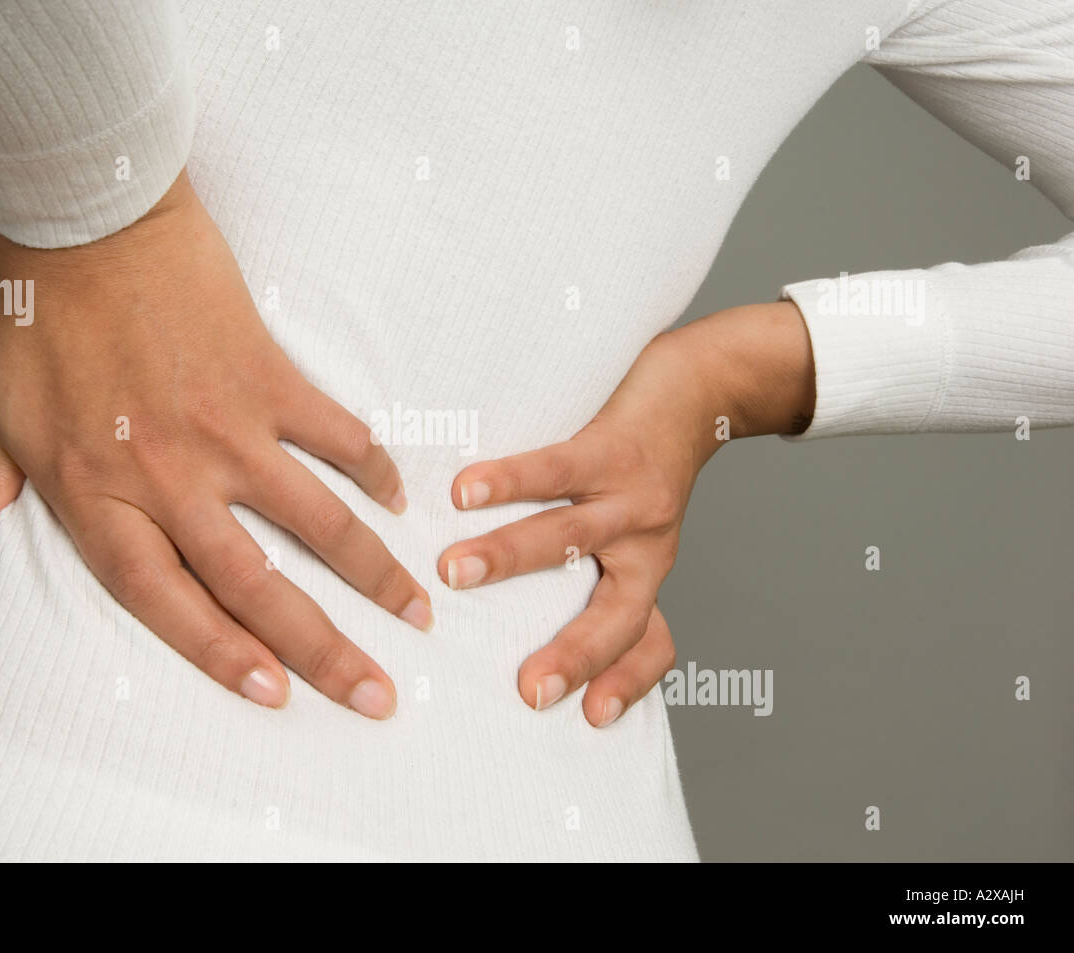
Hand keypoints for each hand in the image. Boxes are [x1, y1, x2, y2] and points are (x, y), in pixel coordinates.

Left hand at [0, 170, 432, 718]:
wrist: (86, 217)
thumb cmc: (33, 320)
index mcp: (100, 495)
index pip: (168, 601)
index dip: (223, 655)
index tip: (276, 696)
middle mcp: (171, 476)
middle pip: (257, 584)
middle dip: (323, 650)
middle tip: (377, 696)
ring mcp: (228, 428)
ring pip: (316, 520)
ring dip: (373, 572)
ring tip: (417, 611)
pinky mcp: (268, 378)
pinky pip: (335, 435)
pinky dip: (372, 468)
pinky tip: (398, 501)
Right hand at [438, 302, 814, 725]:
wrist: (699, 386)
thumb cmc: (643, 464)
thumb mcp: (632, 529)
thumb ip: (590, 571)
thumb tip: (506, 614)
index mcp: (648, 572)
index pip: (654, 642)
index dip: (629, 681)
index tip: (591, 718)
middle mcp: (647, 545)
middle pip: (616, 612)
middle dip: (573, 653)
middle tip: (527, 690)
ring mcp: (631, 498)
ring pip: (570, 537)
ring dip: (509, 556)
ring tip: (452, 571)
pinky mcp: (612, 448)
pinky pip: (555, 470)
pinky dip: (508, 481)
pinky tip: (466, 490)